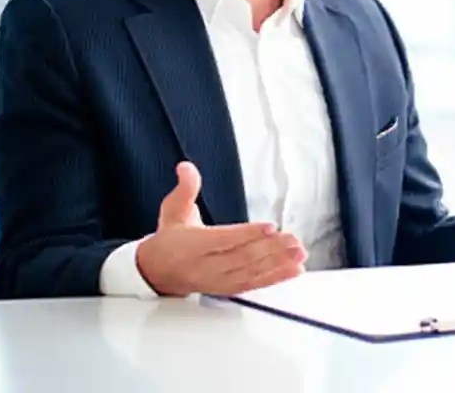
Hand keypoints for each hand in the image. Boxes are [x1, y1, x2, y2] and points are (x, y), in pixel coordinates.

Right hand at [135, 162, 307, 296]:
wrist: (156, 273)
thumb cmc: (169, 240)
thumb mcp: (172, 210)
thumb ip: (185, 189)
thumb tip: (186, 168)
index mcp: (191, 246)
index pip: (222, 240)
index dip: (247, 234)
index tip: (269, 226)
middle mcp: (205, 266)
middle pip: (241, 258)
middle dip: (270, 249)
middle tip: (292, 239)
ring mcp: (218, 280)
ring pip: (251, 272)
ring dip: (278, 263)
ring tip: (298, 253)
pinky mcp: (228, 288)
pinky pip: (254, 284)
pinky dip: (276, 277)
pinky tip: (294, 269)